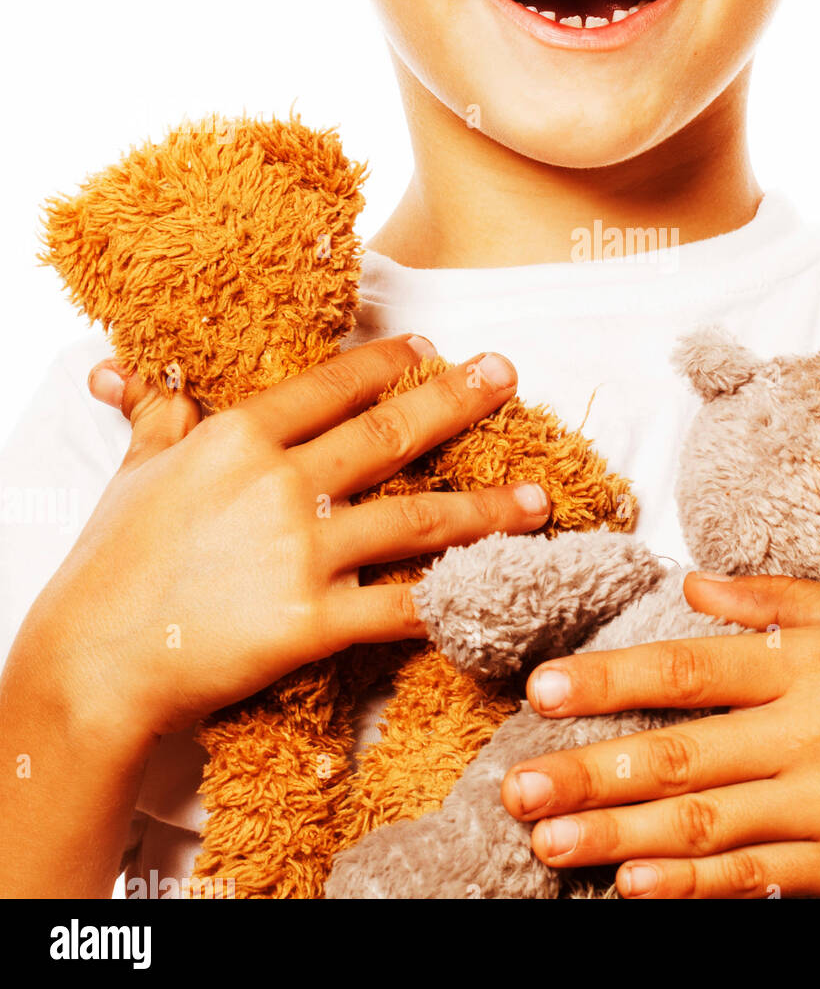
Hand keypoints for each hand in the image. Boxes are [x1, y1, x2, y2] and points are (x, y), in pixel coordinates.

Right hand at [18, 336, 550, 744]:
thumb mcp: (134, 473)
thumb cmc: (110, 565)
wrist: (91, 662)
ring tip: (537, 499)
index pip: (332, 386)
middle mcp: (281, 484)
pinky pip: (400, 605)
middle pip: (391, 433)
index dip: (388, 363)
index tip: (429, 347)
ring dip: (486, 508)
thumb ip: (159, 420)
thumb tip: (145, 377)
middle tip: (506, 374)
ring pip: (418, 519)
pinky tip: (495, 587)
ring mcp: (302, 553)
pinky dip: (451, 598)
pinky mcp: (313, 621)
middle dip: (458, 401)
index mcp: (240, 439)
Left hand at [500, 573, 819, 898]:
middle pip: (679, 755)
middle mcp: (808, 735)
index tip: (544, 689)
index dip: (612, 680)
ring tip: (548, 841)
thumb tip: (696, 586)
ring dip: (616, 834)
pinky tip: (634, 885)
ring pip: (703, 823)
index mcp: (809, 664)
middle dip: (589, 770)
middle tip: (516, 786)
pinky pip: (755, 879)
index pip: (689, 669)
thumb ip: (778, 601)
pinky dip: (691, 886)